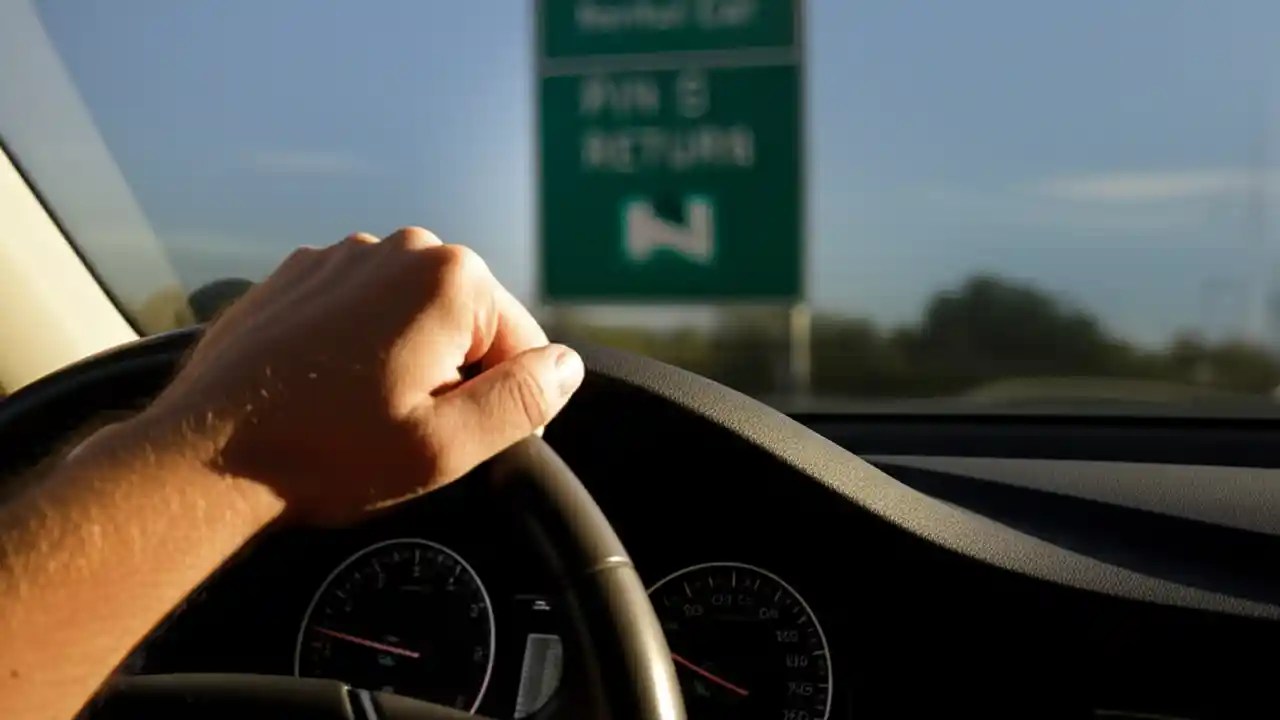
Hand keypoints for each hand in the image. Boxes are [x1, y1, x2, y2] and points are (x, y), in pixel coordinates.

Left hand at [136, 227, 582, 523]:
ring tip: (358, 412)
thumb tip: (567, 366)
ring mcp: (343, 256)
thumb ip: (524, 399)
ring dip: (407, 359)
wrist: (205, 454)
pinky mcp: (300, 274)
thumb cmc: (327, 452)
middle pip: (469, 323)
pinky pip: (361, 309)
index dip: (505, 402)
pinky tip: (328, 391)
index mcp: (449, 280)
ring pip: (414, 315)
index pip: (523, 344)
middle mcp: (400, 249)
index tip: (457, 438)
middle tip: (404, 430)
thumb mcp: (448, 445)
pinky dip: (360, 346)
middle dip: (454, 375)